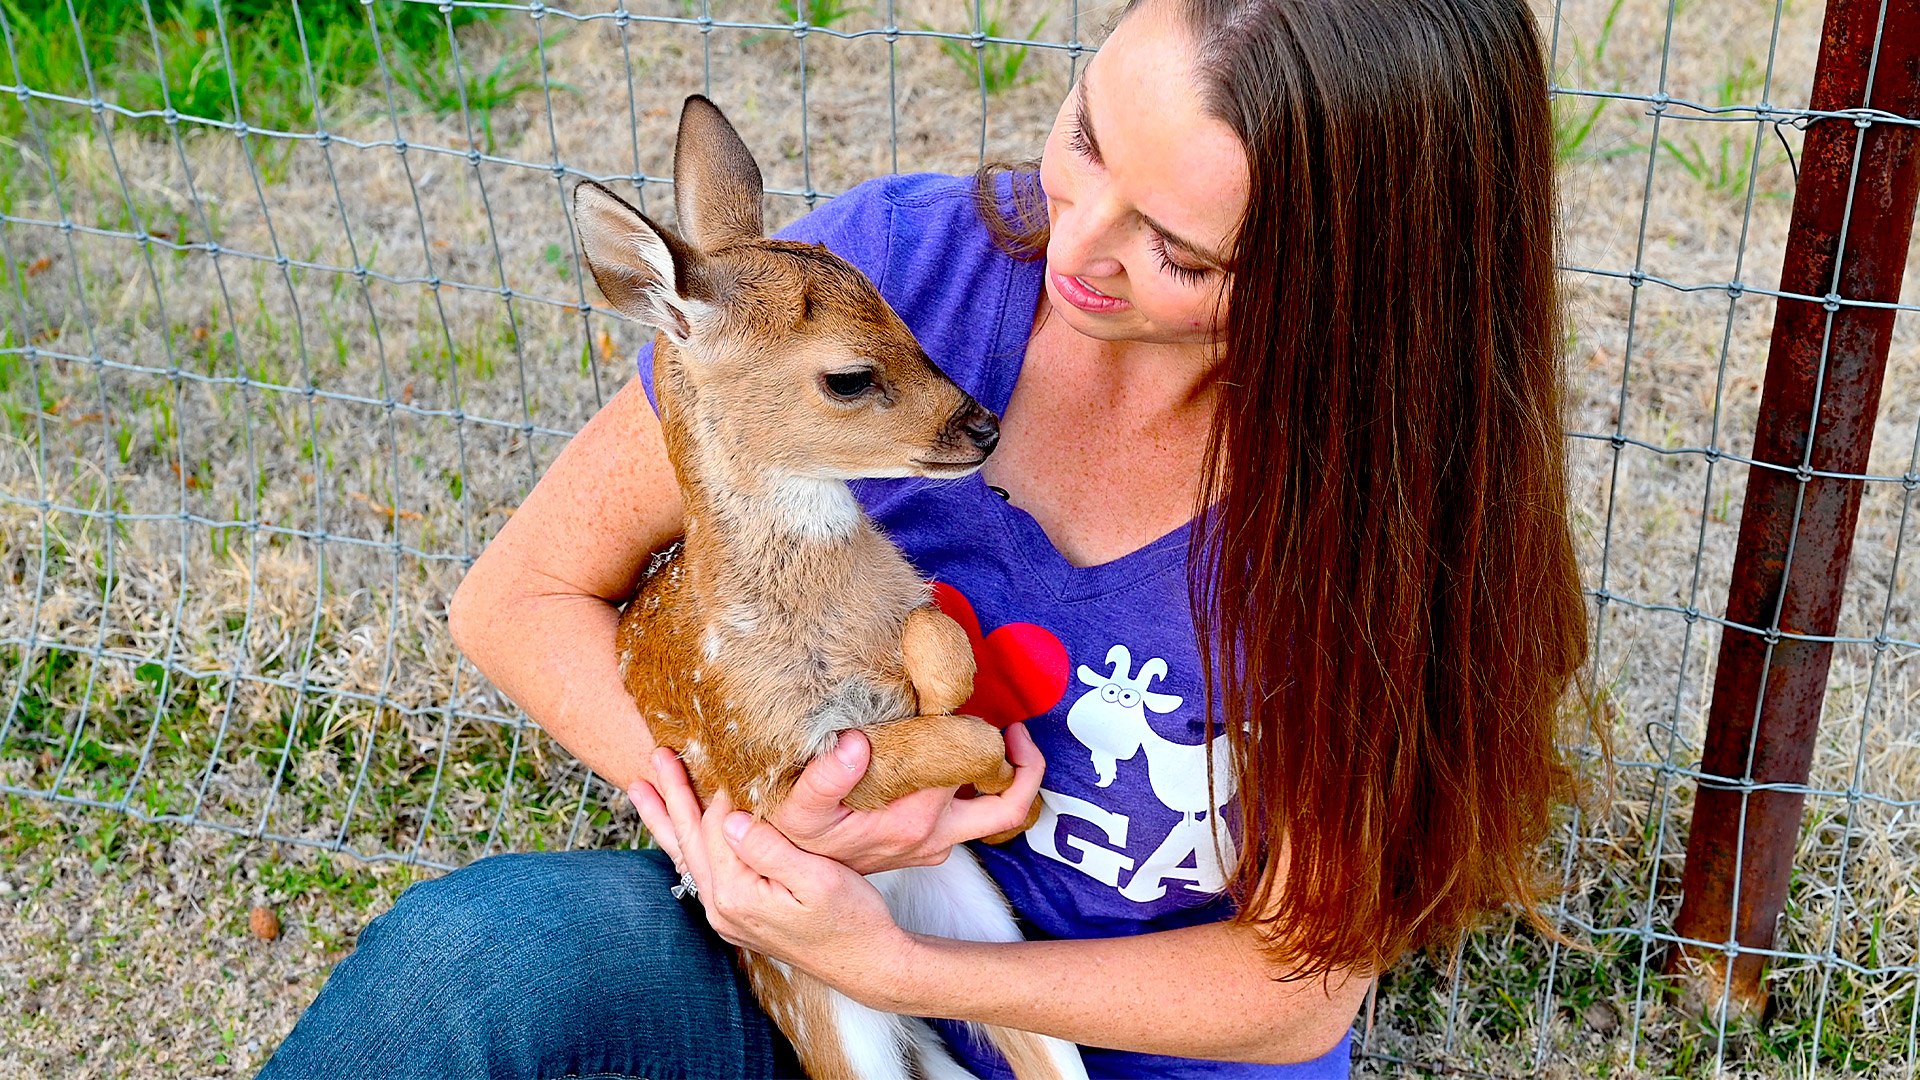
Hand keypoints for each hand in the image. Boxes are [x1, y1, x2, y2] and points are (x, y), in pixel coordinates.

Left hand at [627, 748, 909, 999]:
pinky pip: (701, 870)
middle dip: (674, 795)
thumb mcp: (818, 879)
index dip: (720, 788)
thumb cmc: (852, 920)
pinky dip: (687, 843)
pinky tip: (681, 831)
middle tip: (657, 756)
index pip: (715, 827)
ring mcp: (726, 916)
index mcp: (737, 895)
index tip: (726, 750)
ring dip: (668, 818)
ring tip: (643, 789)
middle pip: (690, 839)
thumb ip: (769, 849)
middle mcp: (722, 909)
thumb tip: (732, 819)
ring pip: (688, 856)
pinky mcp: (737, 916)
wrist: (867, 964)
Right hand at [769, 722, 1044, 874]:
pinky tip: (951, 760)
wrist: (802, 884)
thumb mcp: (800, 812)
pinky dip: (970, 788)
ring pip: (993, 815)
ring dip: (999, 778)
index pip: (974, 772)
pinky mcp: (928, 848)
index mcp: (915, 819)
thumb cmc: (802, 842)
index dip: (988, 740)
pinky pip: (967, 818)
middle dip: (1024, 766)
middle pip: (1007, 807)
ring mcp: (935, 845)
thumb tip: (856, 742)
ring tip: (992, 737)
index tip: (990, 718)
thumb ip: (824, 779)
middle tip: (1016, 731)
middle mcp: (935, 835)